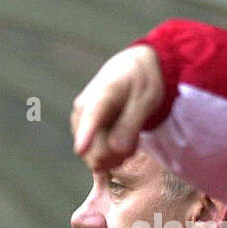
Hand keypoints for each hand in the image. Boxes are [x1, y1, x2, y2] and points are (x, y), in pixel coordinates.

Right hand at [70, 44, 163, 170]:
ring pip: (95, 157)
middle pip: (94, 149)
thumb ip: (131, 124)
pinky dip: (111, 156)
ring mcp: (80, 123)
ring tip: (130, 136)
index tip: (80, 149)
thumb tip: (116, 150)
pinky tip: (122, 141)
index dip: (86, 136)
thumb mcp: (146, 99)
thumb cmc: (140, 83)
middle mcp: (83, 110)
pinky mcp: (82, 133)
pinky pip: (95, 157)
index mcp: (102, 94)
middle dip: (118, 155)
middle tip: (135, 142)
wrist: (129, 70)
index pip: (92, 117)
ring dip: (116, 156)